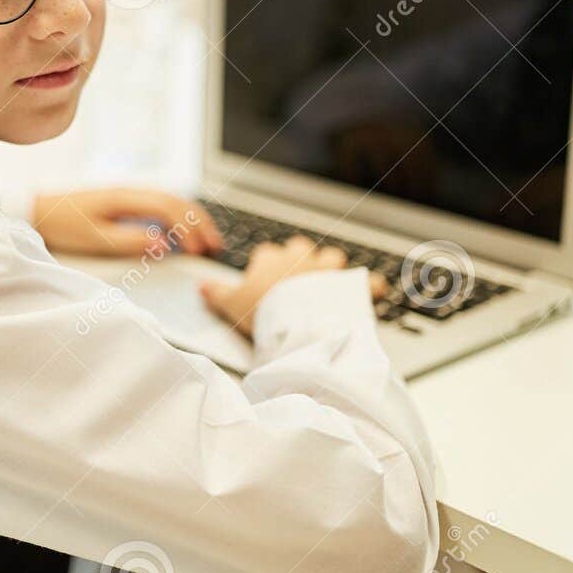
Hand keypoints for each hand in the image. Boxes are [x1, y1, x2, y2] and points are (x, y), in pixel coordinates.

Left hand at [31, 188, 222, 257]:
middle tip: (215, 245)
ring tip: (206, 238)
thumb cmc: (63, 224)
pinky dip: (176, 216)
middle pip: (176, 200)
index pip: (169, 208)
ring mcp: (128, 194)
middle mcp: (131, 191)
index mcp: (125, 197)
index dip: (189, 228)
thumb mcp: (95, 239)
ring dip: (191, 218)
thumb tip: (163, 245)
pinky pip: (158, 205)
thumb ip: (130, 242)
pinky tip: (182, 230)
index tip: (200, 249)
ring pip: (170, 200)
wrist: (39, 211)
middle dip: (199, 222)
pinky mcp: (124, 201)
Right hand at [200, 235, 358, 337]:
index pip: (266, 253)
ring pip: (332, 257)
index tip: (263, 278)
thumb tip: (201, 286)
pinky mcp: (349, 286)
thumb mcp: (232, 304)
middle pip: (300, 248)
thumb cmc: (263, 311)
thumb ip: (215, 292)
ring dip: (333, 268)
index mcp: (271, 260)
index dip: (265, 265)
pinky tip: (371, 291)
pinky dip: (370, 287)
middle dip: (301, 259)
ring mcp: (326, 270)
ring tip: (332, 281)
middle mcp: (300, 259)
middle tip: (297, 278)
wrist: (296, 323)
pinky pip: (367, 281)